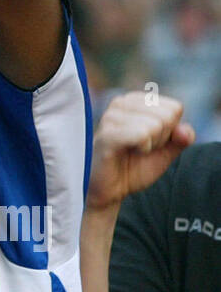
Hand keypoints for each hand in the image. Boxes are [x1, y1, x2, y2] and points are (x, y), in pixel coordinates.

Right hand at [86, 91, 193, 211]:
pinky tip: (126, 152)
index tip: (150, 142)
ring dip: (149, 146)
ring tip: (131, 151)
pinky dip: (142, 148)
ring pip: (155, 125)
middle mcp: (121, 102)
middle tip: (140, 149)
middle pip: (167, 115)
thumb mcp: (165, 152)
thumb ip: (180, 139)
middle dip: (161, 139)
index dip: (169, 131)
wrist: (109, 190)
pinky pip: (142, 134)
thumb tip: (185, 130)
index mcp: (135, 101)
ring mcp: (112, 116)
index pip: (174, 108)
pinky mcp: (107, 133)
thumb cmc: (133, 167)